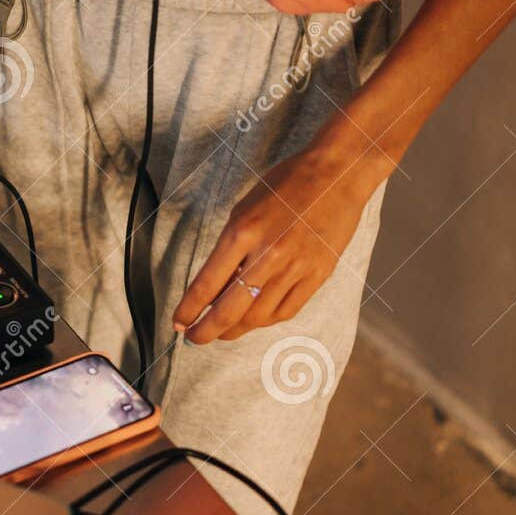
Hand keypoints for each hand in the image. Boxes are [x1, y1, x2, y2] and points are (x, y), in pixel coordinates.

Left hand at [173, 147, 385, 343]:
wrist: (337, 175)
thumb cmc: (285, 186)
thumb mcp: (243, 211)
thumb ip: (229, 250)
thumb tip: (213, 289)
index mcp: (242, 233)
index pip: (206, 285)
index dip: (189, 310)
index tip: (178, 324)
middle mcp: (267, 255)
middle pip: (229, 310)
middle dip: (207, 331)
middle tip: (195, 339)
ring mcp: (295, 268)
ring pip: (257, 317)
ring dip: (235, 330)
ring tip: (223, 331)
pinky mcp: (318, 275)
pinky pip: (286, 311)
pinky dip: (266, 320)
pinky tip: (254, 319)